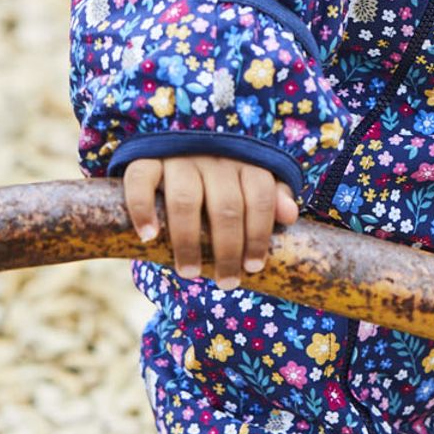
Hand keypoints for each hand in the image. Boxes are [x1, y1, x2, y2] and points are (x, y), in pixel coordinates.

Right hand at [123, 154, 298, 285]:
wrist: (173, 150)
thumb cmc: (219, 180)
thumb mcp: (248, 184)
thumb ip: (272, 198)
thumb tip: (291, 215)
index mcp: (244, 162)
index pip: (261, 196)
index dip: (259, 234)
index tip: (253, 267)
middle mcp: (213, 156)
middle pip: (226, 206)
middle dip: (228, 249)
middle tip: (226, 282)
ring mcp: (178, 157)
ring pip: (186, 200)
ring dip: (188, 241)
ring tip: (190, 273)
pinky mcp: (145, 159)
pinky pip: (142, 181)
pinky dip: (143, 210)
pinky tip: (149, 238)